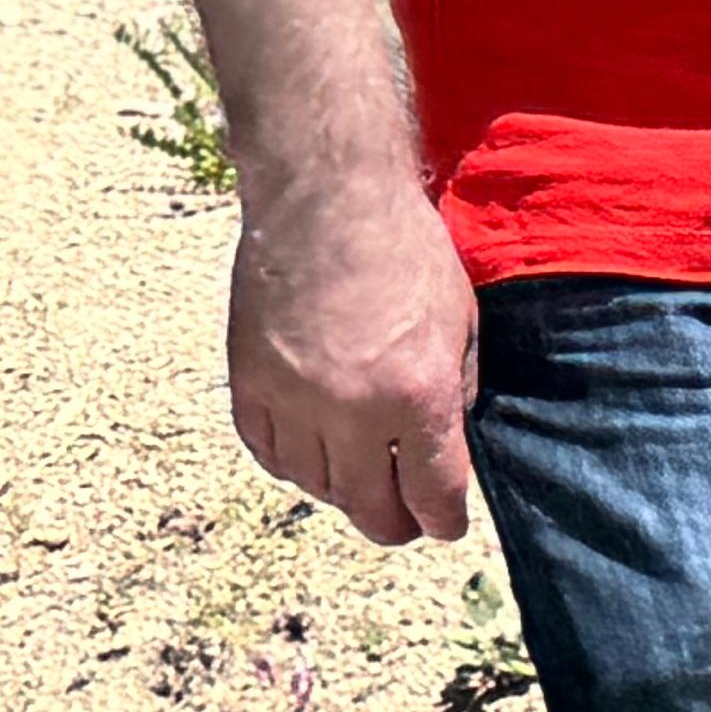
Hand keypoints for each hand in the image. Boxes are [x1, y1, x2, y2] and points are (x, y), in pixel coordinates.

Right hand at [229, 168, 480, 544]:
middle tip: (402, 513)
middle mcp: (355, 409)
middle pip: (372, 512)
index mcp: (419, 394)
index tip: (442, 520)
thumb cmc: (403, 246)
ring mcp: (295, 397)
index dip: (443, 522)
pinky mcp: (250, 379)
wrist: (325, 189)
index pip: (433, 502)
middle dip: (394, 522)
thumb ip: (456, 394)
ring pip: (317, 487)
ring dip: (342, 487)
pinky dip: (292, 459)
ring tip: (356, 468)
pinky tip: (310, 445)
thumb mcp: (460, 320)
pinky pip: (267, 452)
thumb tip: (446, 450)